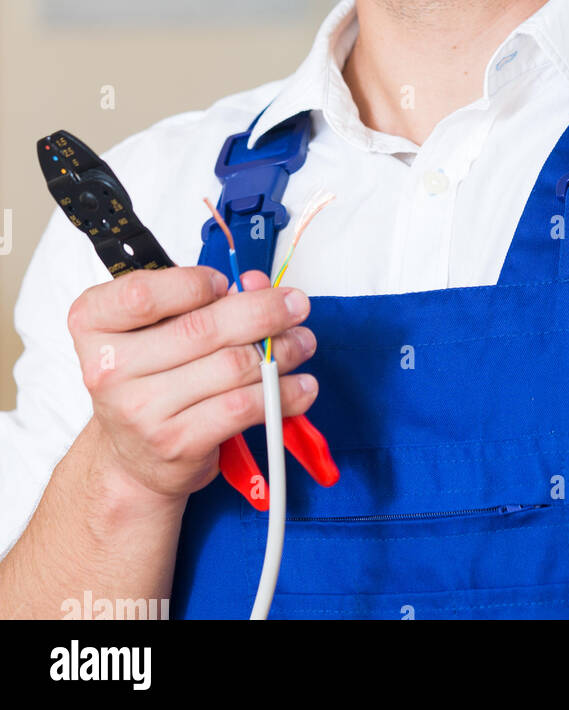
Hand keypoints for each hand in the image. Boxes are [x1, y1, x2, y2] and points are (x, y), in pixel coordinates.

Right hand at [67, 266, 316, 502]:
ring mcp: (141, 410)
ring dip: (280, 351)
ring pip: (231, 366)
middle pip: (203, 328)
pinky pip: (243, 408)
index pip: (142, 294)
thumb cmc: (151, 378)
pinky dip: (282, 393)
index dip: (193, 283)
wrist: (133, 458)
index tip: (226, 282)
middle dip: (264, 311)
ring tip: (302, 343)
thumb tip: (258, 282)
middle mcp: (109, 369)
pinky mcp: (177, 443)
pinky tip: (300, 385)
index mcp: (95, 325)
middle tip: (296, 305)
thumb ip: (207, 298)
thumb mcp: (163, 328)